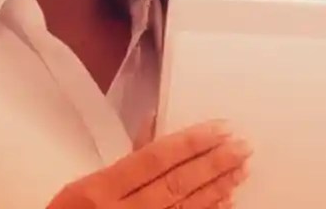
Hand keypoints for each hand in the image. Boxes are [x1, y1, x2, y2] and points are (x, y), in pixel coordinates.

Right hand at [49, 119, 250, 208]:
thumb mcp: (83, 190)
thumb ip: (123, 160)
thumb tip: (155, 125)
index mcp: (99, 190)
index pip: (155, 159)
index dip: (191, 143)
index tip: (220, 129)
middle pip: (176, 184)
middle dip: (213, 163)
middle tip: (242, 147)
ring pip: (185, 208)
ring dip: (217, 188)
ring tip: (240, 170)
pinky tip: (226, 203)